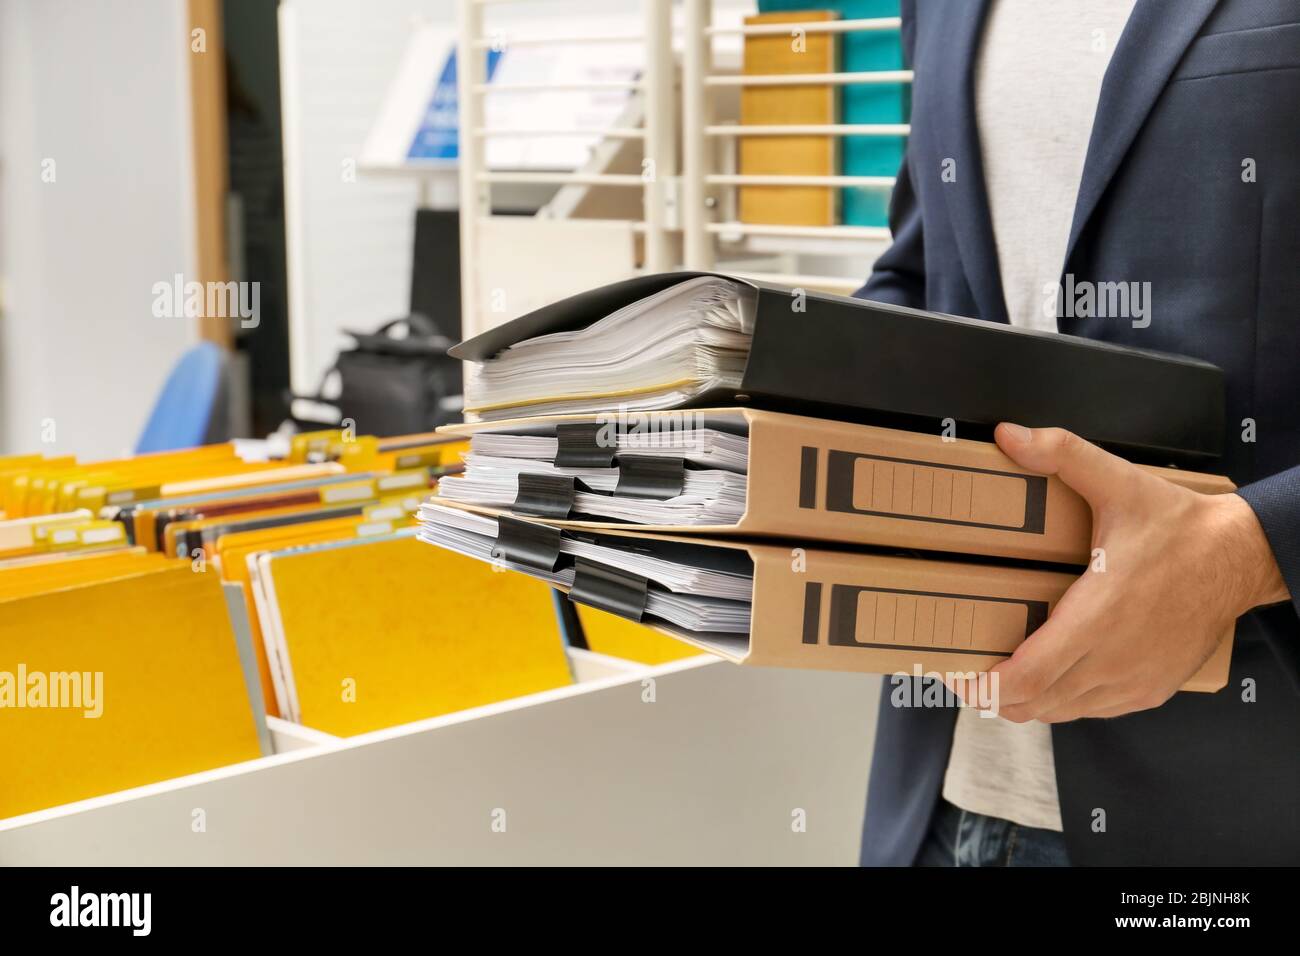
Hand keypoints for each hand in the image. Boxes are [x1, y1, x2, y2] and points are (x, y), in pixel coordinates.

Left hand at [969, 423, 1287, 722]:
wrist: (1239, 558)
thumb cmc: (1178, 527)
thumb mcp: (1117, 480)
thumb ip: (1060, 454)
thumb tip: (1009, 436)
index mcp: (1096, 618)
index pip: (1026, 678)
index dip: (984, 686)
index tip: (956, 673)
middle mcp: (1113, 660)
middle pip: (1034, 705)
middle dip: (993, 694)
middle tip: (968, 669)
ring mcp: (1133, 682)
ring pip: (1062, 712)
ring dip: (1028, 699)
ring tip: (1003, 671)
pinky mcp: (1149, 690)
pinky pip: (1093, 711)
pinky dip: (1064, 700)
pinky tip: (1051, 673)